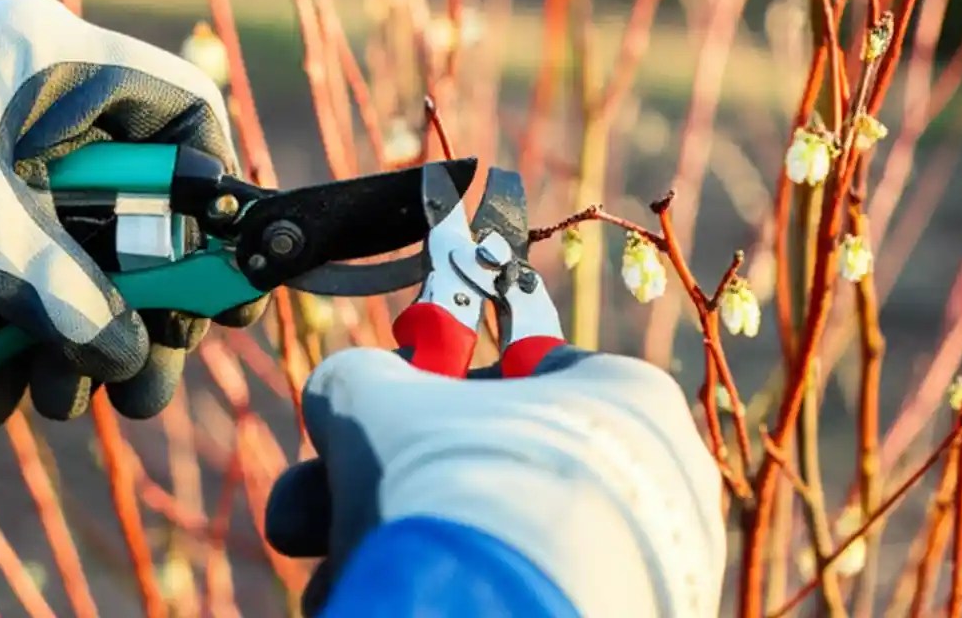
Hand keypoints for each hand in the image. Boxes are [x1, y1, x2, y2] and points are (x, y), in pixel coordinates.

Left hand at [0, 0, 265, 430]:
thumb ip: (58, 288)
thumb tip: (126, 358)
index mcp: (56, 65)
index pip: (182, 112)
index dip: (217, 195)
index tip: (225, 279)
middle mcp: (42, 105)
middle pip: (140, 205)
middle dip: (141, 304)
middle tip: (148, 382)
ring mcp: (5, 159)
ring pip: (80, 251)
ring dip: (75, 336)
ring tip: (66, 411)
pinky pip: (21, 271)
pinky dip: (16, 334)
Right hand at [263, 346, 726, 616]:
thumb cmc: (450, 484)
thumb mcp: (374, 402)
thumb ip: (360, 381)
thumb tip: (342, 394)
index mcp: (624, 399)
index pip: (528, 368)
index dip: (437, 383)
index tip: (384, 407)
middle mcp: (655, 481)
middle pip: (490, 466)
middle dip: (381, 488)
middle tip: (306, 515)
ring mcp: (645, 568)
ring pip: (494, 541)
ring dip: (395, 548)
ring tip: (332, 578)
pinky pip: (519, 596)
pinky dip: (444, 593)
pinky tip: (378, 605)